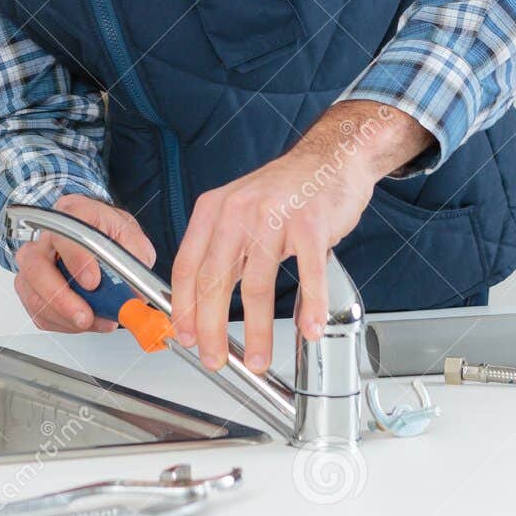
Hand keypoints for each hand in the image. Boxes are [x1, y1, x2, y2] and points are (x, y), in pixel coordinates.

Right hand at [12, 193, 156, 333]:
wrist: (102, 240)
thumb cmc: (112, 235)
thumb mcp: (133, 239)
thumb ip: (136, 260)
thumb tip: (133, 292)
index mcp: (73, 212)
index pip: (64, 230)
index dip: (76, 258)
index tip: (93, 282)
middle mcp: (47, 235)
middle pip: (36, 265)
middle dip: (60, 297)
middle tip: (86, 316)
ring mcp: (34, 261)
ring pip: (32, 292)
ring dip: (64, 316)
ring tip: (94, 320)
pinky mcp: (31, 287)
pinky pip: (38, 312)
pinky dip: (63, 323)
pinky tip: (85, 319)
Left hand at [169, 100, 428, 374]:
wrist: (332, 156)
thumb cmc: (287, 189)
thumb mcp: (242, 209)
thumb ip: (226, 250)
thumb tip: (207, 303)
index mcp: (214, 209)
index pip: (187, 265)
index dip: (183, 306)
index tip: (186, 335)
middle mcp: (238, 211)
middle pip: (215, 281)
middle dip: (211, 329)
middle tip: (215, 359)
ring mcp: (275, 216)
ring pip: (256, 286)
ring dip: (257, 331)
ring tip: (259, 359)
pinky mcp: (311, 223)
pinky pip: (308, 274)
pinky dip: (311, 306)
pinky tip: (309, 329)